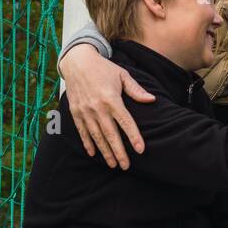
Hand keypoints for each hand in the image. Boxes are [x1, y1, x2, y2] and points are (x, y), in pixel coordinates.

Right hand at [59, 44, 153, 168]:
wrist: (77, 61)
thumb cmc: (104, 69)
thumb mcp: (122, 75)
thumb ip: (136, 90)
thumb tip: (151, 100)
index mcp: (111, 99)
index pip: (125, 122)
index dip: (133, 137)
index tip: (140, 150)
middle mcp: (97, 107)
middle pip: (110, 134)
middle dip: (119, 152)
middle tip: (126, 166)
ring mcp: (85, 111)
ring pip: (96, 136)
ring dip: (105, 152)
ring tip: (112, 165)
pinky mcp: (75, 112)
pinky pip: (82, 131)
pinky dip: (87, 143)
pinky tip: (93, 154)